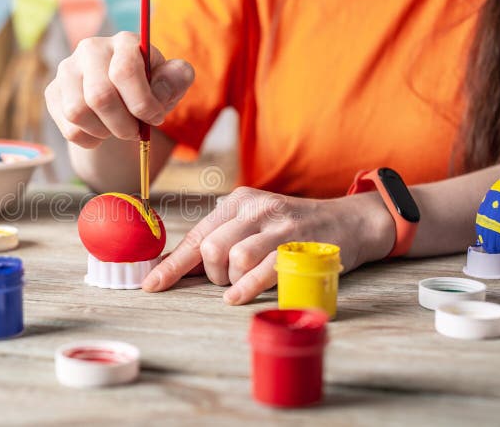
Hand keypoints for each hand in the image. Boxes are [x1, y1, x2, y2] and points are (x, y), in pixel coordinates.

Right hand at [45, 32, 194, 147]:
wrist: (121, 100)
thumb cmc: (149, 88)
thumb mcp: (171, 82)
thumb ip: (177, 79)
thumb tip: (160, 89)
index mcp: (124, 42)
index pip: (124, 72)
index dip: (142, 103)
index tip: (155, 118)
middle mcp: (91, 49)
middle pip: (99, 96)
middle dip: (123, 125)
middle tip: (135, 132)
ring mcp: (67, 70)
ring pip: (78, 113)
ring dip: (105, 132)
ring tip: (117, 129)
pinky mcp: (53, 92)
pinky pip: (69, 128)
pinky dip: (89, 140)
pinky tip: (100, 131)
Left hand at [141, 187, 395, 304]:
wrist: (349, 221)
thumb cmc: (293, 229)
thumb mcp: (254, 224)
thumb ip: (220, 241)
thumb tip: (175, 267)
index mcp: (238, 202)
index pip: (196, 236)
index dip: (172, 265)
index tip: (151, 286)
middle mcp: (255, 208)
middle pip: (211, 248)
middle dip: (213, 274)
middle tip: (230, 279)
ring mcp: (279, 225)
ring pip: (234, 258)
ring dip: (233, 281)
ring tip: (245, 284)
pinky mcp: (299, 245)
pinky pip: (263, 269)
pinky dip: (246, 287)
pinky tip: (236, 297)